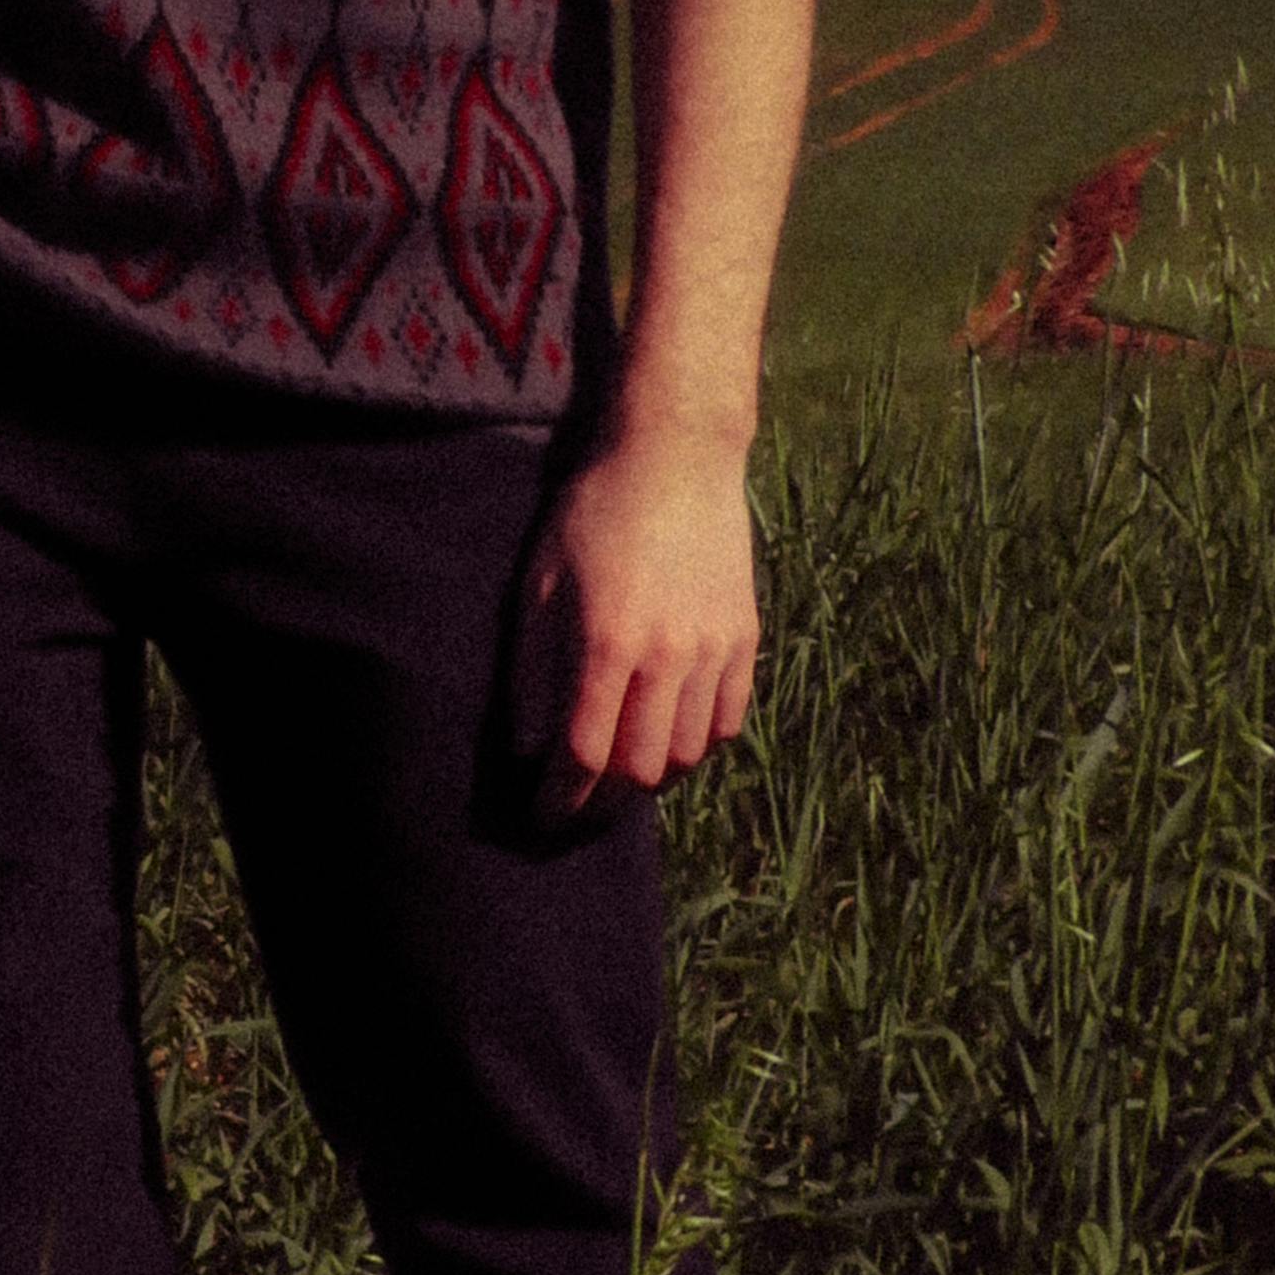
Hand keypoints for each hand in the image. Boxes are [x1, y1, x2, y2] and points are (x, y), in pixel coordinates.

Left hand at [516, 419, 760, 811]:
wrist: (675, 457)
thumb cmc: (593, 514)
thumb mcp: (541, 583)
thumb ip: (532, 670)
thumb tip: (529, 747)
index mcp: (607, 644)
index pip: (583, 755)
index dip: (560, 799)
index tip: (542, 817)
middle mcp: (668, 657)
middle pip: (641, 771)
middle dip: (603, 804)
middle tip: (578, 808)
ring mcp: (714, 650)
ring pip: (689, 754)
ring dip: (651, 778)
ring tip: (621, 775)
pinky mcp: (745, 638)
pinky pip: (728, 721)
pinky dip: (697, 745)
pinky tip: (669, 738)